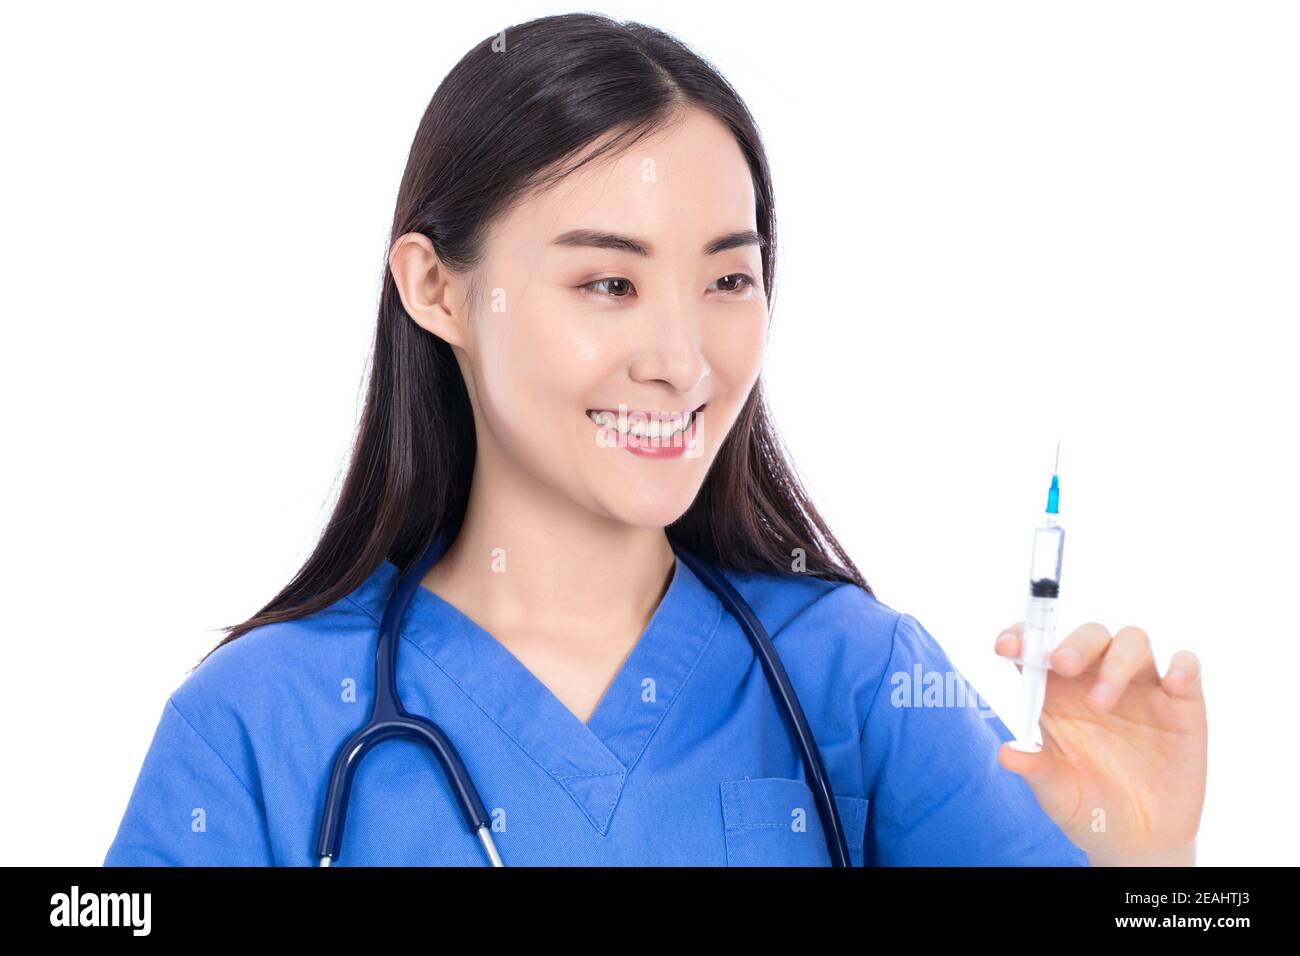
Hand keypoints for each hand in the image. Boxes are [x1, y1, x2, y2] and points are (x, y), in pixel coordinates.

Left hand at [993, 622, 1206, 865]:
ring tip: (1102, 704)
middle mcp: (1096, 680)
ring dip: (1116, 662)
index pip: (1036, 649)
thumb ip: (1036, 770)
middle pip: (1088, 636)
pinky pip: (1188, 667)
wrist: (1141, 842)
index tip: (1005, 648)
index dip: (1020, 637)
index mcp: (1057, 693)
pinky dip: (1183, 666)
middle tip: (1061, 664)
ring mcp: (1141, 688)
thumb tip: (1007, 754)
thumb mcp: (1057, 794)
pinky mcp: (1182, 703)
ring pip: (1133, 641)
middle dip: (1073, 643)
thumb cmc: (1089, 808)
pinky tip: (1173, 684)